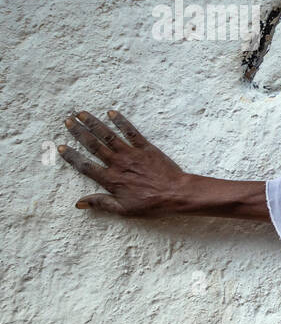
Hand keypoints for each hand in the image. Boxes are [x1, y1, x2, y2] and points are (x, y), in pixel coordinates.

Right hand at [59, 109, 191, 216]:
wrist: (176, 193)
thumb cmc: (151, 204)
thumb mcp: (124, 210)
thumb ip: (101, 204)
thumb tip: (79, 203)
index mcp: (110, 179)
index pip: (85, 166)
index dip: (71, 156)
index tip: (60, 147)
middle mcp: (117, 163)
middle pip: (93, 145)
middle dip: (79, 132)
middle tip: (67, 121)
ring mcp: (131, 153)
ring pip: (108, 135)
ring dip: (93, 123)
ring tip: (81, 113)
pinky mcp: (145, 147)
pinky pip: (131, 131)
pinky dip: (121, 121)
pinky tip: (112, 112)